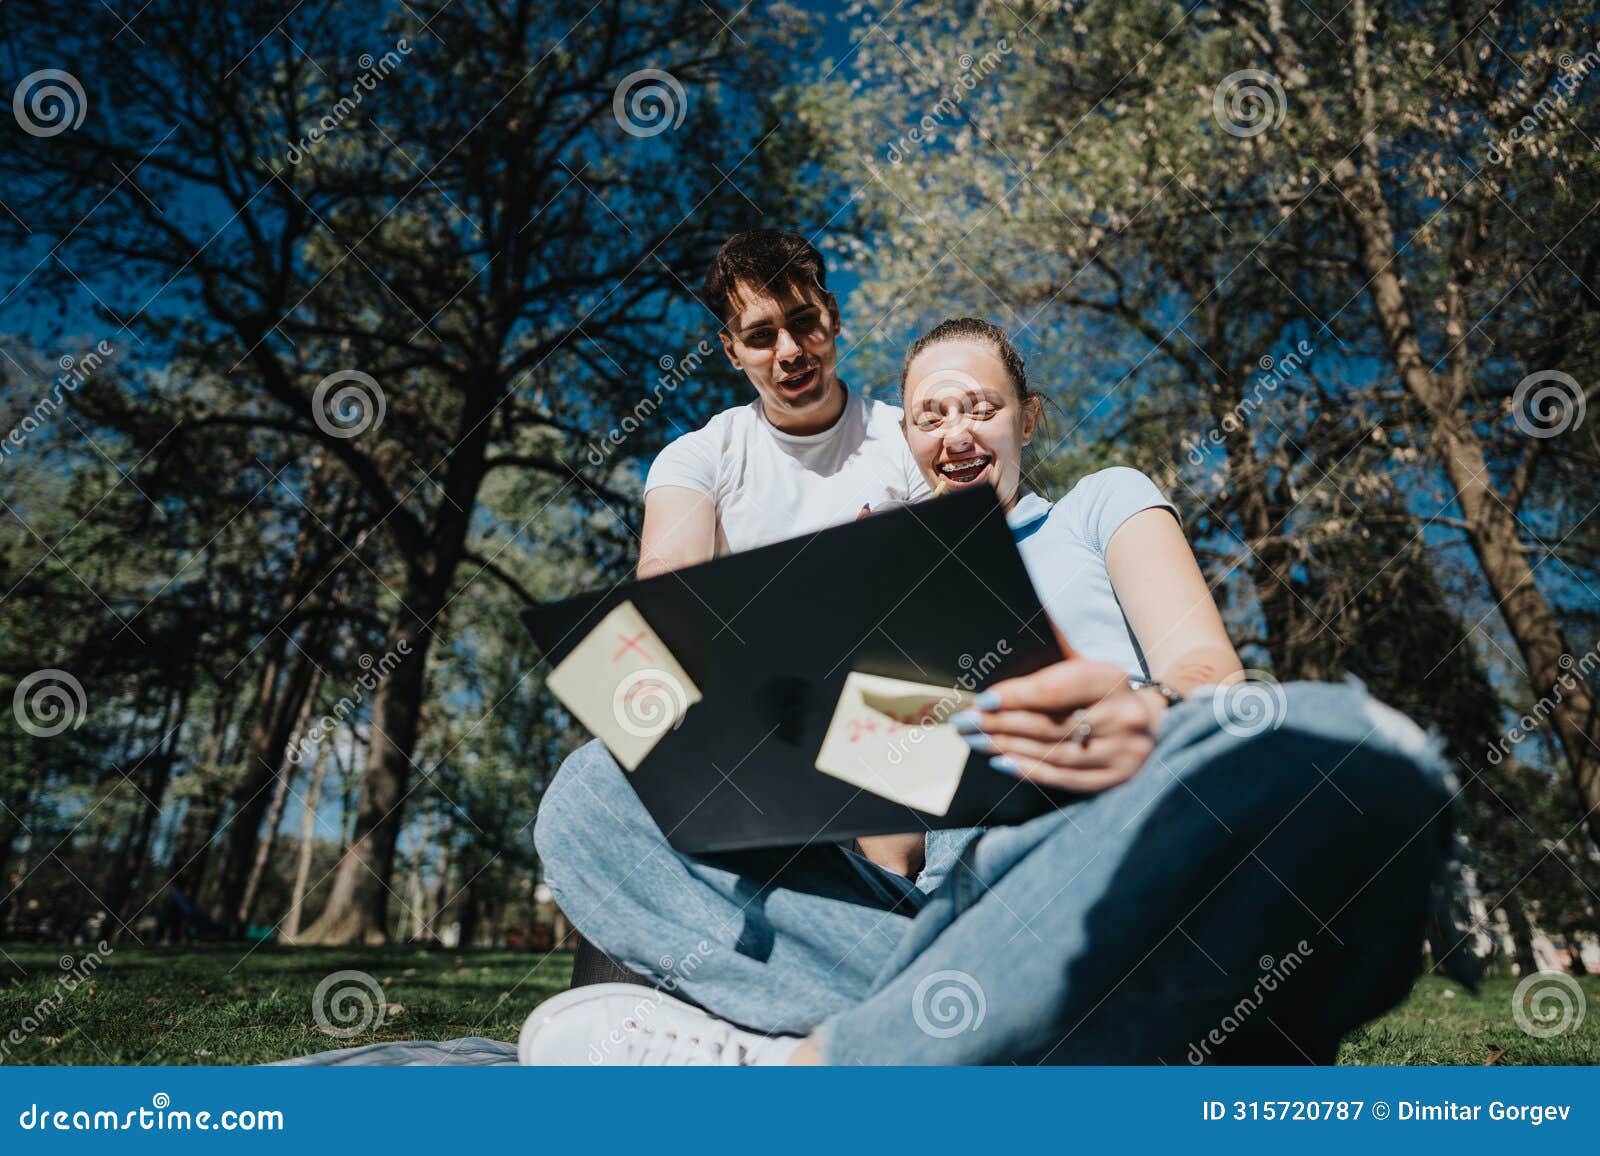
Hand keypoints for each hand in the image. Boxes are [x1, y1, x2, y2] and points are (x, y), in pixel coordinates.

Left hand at [952, 622, 1163, 791]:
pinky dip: (1030, 771)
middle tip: (965, 723)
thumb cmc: (1104, 694)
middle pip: (1048, 724)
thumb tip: (994, 691)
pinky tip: (1002, 763)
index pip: (1053, 690)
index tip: (981, 700)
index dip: (1014, 696)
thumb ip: (1047, 674)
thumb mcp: (1086, 670)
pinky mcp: (1116, 779)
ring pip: (1052, 752)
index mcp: (1110, 679)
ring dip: (1006, 747)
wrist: (1159, 723)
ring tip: (975, 741)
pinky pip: (1065, 778)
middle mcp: (1121, 717)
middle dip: (999, 723)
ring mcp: (1122, 752)